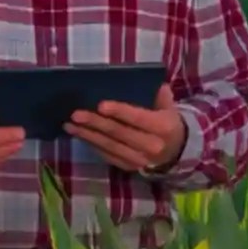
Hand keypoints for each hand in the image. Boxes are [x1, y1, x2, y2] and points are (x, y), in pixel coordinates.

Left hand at [65, 84, 185, 171]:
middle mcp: (151, 146)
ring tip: (70, 126)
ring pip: (109, 146)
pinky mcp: (129, 167)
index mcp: (162, 127)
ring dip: (87, 136)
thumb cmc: (169, 122)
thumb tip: (149, 80)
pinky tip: (80, 136)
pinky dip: (93, 145)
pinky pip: (108, 156)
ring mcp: (139, 160)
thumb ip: (160, 95)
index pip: (138, 118)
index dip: (119, 111)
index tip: (100, 105)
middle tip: (76, 114)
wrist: (177, 152)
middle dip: (95, 123)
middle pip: (118, 133)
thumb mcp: (169, 107)